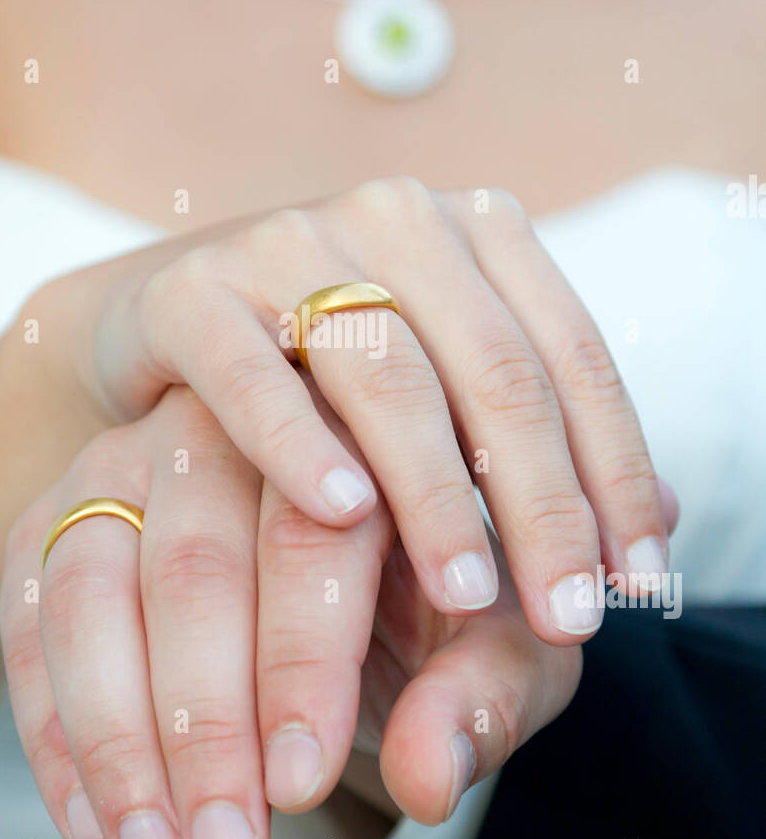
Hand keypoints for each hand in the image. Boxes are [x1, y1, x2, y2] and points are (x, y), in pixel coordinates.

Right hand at [0, 383, 678, 838]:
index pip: (311, 536)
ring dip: (116, 739)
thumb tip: (427, 776)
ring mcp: (133, 465)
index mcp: (356, 439)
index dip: (300, 664)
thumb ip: (478, 702)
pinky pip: (33, 619)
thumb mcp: (496, 654)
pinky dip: (54, 731)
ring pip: (93, 588)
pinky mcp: (64, 516)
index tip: (301, 783)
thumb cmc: (439, 607)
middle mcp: (231, 433)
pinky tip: (93, 826)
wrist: (355, 583)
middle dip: (205, 724)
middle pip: (193, 562)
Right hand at [43, 177, 669, 642]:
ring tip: (469, 596)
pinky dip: (297, 443)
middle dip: (542, 504)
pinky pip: (250, 374)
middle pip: (493, 370)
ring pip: (384, 374)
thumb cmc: (334, 376)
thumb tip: (664, 514)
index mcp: (477, 234)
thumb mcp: (449, 395)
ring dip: (434, 493)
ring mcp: (288, 244)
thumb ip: (539, 443)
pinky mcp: (191, 290)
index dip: (615, 470)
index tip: (643, 580)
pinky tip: (342, 515)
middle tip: (569, 616)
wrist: (174, 324)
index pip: (570, 356)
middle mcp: (395, 221)